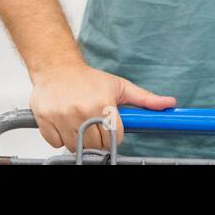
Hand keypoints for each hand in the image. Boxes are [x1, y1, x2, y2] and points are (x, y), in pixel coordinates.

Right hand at [28, 63, 175, 153]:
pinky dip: (60, 138)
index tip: (110, 126)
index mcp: (102, 104)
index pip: (114, 138)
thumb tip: (169, 104)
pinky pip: (55, 143)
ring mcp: (62, 116)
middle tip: (94, 125)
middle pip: (95, 146)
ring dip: (78, 140)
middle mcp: (82, 111)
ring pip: (75, 147)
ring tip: (79, 122)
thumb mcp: (120, 86)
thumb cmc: (88, 78)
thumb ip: (145, 99)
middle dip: (97, 139)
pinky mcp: (45, 120)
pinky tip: (65, 123)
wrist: (57, 67)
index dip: (114, 134)